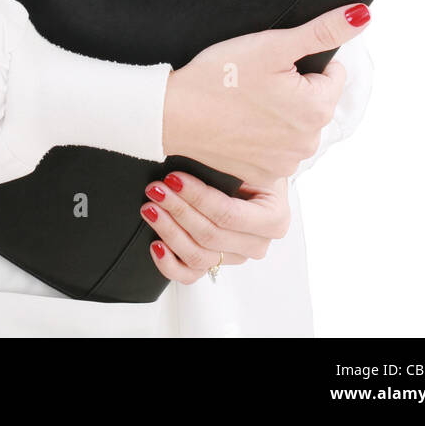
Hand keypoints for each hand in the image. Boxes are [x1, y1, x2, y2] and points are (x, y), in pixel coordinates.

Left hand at [140, 170, 290, 282]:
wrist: (256, 178)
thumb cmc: (252, 166)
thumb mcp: (249, 159)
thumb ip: (231, 162)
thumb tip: (198, 151)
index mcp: (273, 218)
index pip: (228, 214)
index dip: (197, 197)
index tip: (173, 179)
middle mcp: (257, 243)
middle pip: (210, 235)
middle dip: (178, 210)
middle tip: (156, 190)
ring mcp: (236, 256)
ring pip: (198, 256)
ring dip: (169, 231)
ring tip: (151, 208)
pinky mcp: (216, 263)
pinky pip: (191, 274)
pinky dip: (170, 264)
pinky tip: (156, 244)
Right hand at [162, 4, 371, 185]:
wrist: (173, 115)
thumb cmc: (219, 77)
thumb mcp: (273, 45)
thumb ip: (321, 31)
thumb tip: (362, 16)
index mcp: (317, 109)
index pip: (331, 74)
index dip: (301, 63)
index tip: (271, 66)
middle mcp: (308, 143)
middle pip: (313, 100)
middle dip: (291, 88)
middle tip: (254, 82)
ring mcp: (285, 163)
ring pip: (294, 124)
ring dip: (277, 112)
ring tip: (243, 102)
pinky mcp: (262, 174)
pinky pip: (274, 147)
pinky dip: (260, 135)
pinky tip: (237, 123)